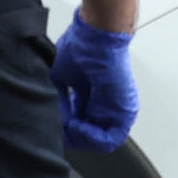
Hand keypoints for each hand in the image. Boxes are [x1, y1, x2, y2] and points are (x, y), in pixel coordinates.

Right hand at [53, 16, 138, 150]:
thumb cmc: (79, 49)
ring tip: (69, 129)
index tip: (54, 125)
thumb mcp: (62, 80)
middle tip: (60, 131)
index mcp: (89, 96)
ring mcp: (114, 110)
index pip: (78, 121)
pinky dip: (91, 138)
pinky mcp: (124, 113)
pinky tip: (77, 128)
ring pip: (98, 140)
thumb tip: (58, 121)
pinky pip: (110, 138)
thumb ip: (61, 102)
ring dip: (80, 138)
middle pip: (87, 134)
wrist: (97, 38)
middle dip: (71, 136)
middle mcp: (103, 105)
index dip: (64, 128)